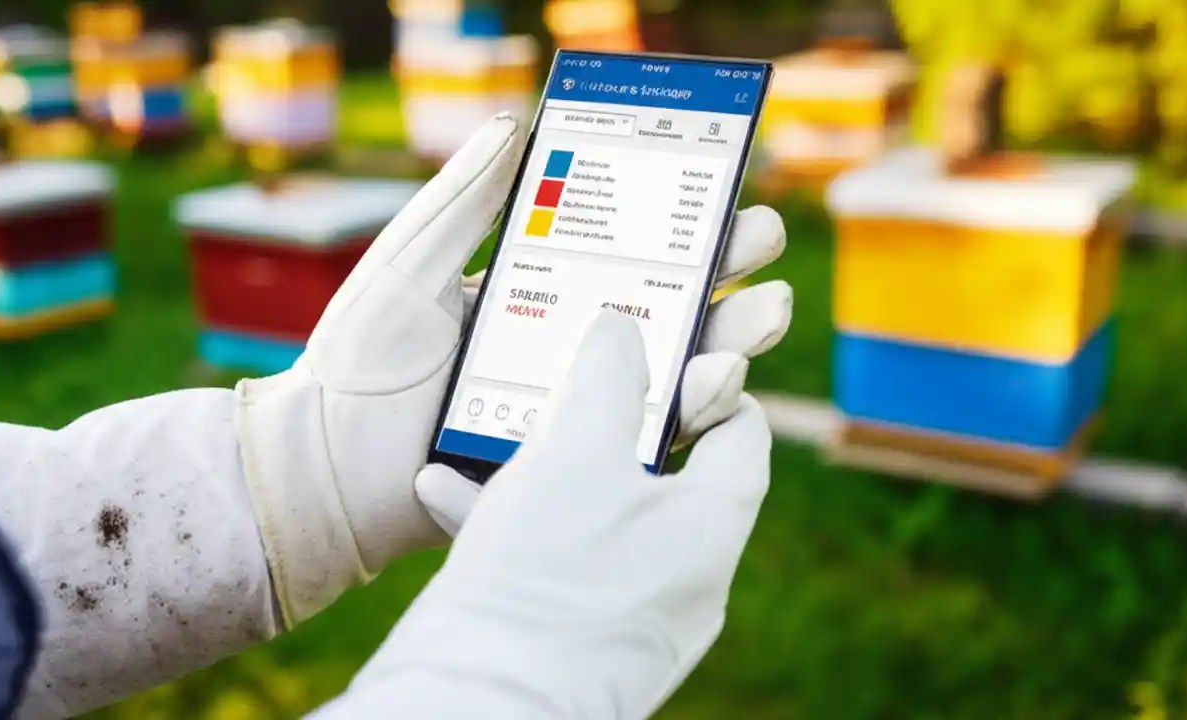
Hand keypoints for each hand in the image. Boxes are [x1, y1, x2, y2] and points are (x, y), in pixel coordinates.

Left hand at [236, 113, 789, 626]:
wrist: (320, 466)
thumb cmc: (357, 361)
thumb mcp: (410, 263)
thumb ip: (466, 198)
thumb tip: (522, 120)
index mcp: (535, 298)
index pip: (626, 258)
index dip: (682, 230)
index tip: (727, 196)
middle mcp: (564, 355)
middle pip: (666, 316)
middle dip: (725, 282)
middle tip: (762, 251)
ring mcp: (571, 415)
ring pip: (671, 381)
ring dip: (726, 347)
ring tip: (759, 319)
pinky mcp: (568, 471)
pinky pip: (642, 445)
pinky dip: (687, 415)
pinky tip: (716, 386)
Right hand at [332, 312, 772, 718]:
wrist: (478, 709)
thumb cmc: (543, 574)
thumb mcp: (575, 451)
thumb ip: (606, 377)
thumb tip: (623, 328)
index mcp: (710, 527)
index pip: (742, 435)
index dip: (709, 382)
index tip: (665, 354)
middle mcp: (686, 579)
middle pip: (660, 476)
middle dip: (602, 426)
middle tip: (565, 386)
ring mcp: (635, 620)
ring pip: (597, 519)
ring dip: (544, 474)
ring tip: (489, 439)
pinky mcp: (579, 646)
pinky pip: (557, 569)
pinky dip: (513, 528)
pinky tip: (444, 493)